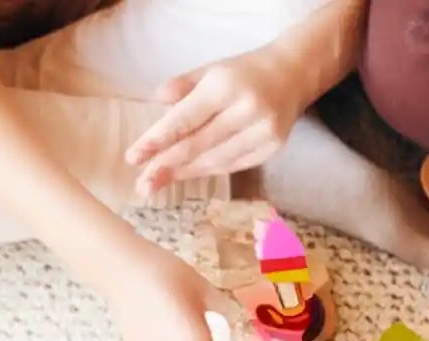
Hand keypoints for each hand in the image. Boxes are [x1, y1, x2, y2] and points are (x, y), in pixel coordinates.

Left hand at [126, 45, 306, 195]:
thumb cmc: (244, 72)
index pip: (185, 119)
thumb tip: (157, 103)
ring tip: (160, 181)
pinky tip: (189, 173)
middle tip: (143, 183)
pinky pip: (235, 164)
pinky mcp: (273, 147)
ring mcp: (263, 132)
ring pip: (216, 160)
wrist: (294, 74)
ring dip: (185, 172)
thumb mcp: (210, 69)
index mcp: (225, 86)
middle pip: (198, 145)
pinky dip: (209, 170)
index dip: (158, 140)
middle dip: (167, 165)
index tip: (134, 157)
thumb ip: (183, 86)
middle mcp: (246, 110)